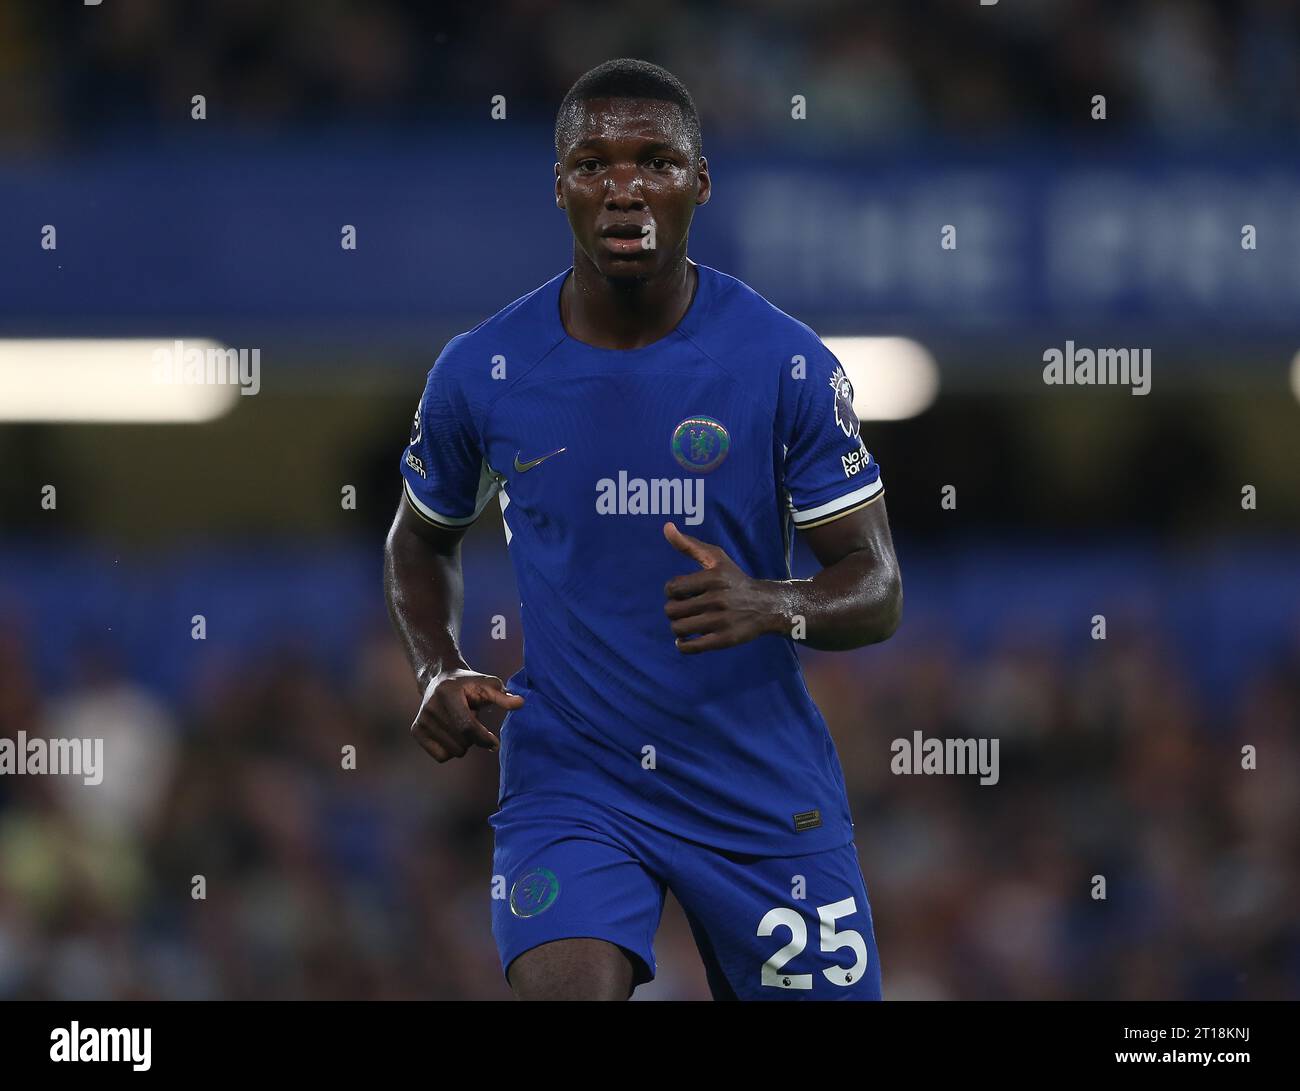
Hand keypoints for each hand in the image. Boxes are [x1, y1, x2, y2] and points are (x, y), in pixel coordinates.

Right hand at [410, 668, 524, 761]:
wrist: (438, 680)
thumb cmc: (468, 684)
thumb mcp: (487, 685)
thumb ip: (503, 696)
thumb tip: (521, 703)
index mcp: (448, 694)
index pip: (467, 726)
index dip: (484, 738)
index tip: (495, 744)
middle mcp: (430, 707)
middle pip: (462, 742)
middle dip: (474, 738)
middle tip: (472, 720)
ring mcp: (421, 720)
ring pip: (454, 751)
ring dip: (463, 743)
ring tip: (460, 724)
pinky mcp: (416, 731)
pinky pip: (441, 756)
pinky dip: (451, 750)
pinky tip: (451, 734)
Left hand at [662, 522, 781, 653]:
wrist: (766, 605)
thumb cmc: (735, 579)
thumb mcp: (716, 558)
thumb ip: (689, 544)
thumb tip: (666, 527)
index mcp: (713, 577)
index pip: (672, 588)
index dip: (672, 591)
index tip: (682, 593)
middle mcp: (718, 599)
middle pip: (672, 610)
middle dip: (673, 610)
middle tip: (683, 609)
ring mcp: (721, 621)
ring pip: (679, 629)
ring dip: (677, 627)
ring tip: (685, 624)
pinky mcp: (724, 640)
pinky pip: (690, 647)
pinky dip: (682, 645)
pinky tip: (685, 639)